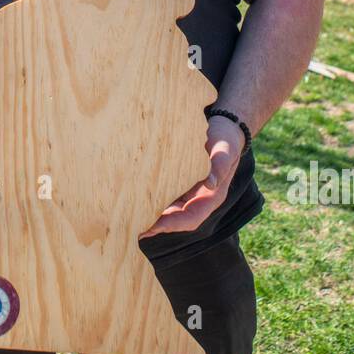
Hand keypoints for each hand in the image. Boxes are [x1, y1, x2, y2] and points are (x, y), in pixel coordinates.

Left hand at [139, 117, 245, 237]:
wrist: (222, 126)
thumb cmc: (224, 137)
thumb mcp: (225, 148)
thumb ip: (221, 164)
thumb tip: (211, 183)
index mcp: (212, 197)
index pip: (191, 219)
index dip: (172, 225)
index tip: (152, 227)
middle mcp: (198, 198)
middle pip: (175, 219)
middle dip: (155, 224)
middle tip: (131, 226)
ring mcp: (187, 191)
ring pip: (167, 209)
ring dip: (150, 214)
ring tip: (127, 218)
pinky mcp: (177, 181)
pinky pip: (163, 195)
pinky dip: (150, 200)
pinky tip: (133, 198)